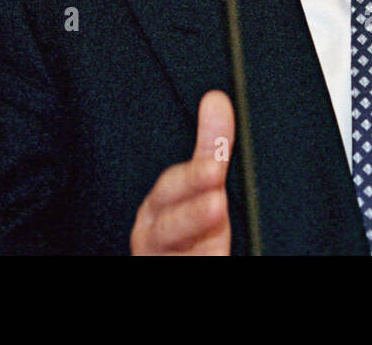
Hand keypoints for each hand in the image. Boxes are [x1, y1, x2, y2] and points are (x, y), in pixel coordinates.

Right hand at [130, 90, 234, 254]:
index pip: (172, 188)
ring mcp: (162, 259)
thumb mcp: (202, 181)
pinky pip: (188, 268)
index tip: (215, 168)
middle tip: (217, 204)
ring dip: (195, 244)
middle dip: (192, 214)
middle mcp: (154, 234)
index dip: (193, 178)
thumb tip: (216, 99)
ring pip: (175, 256)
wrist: (176, 262)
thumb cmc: (188, 224)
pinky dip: (198, 263)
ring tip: (216, 233)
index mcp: (160, 206)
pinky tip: (214, 258)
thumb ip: (210, 145)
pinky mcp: (170, 272)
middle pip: (168, 225)